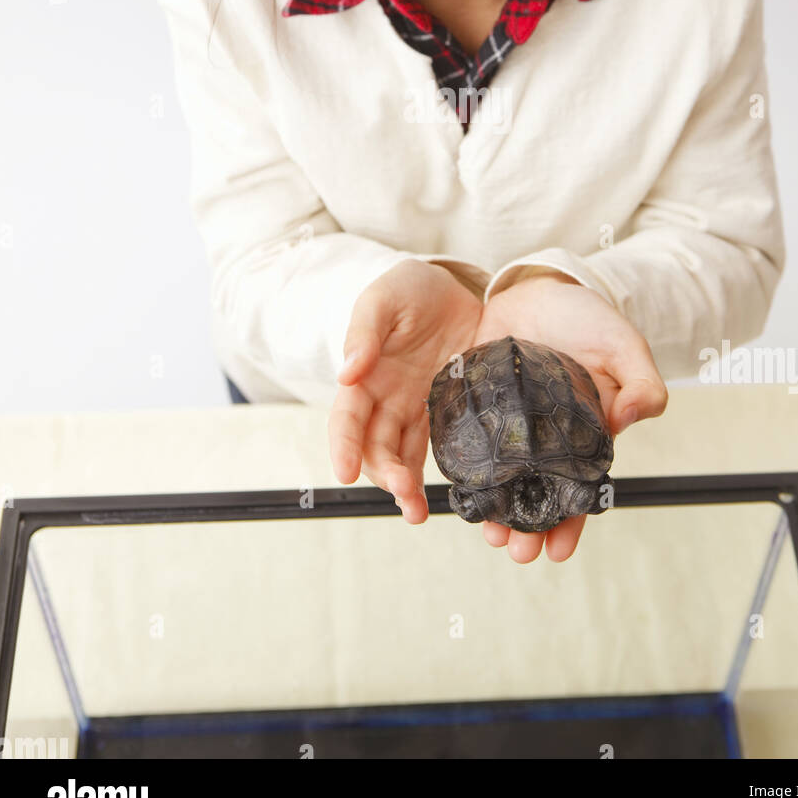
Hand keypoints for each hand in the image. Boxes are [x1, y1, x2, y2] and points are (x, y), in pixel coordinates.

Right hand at [329, 260, 482, 523]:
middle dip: (384, 474)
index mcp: (364, 376)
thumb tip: (347, 374)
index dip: (343, 446)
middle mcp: (385, 399)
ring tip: (418, 513)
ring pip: (405, 455)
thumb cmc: (410, 288)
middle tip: (403, 494)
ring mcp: (416, 406)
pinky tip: (454, 488)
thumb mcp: (384, 299)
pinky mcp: (447, 409)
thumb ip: (364, 332)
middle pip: (376, 447)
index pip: (346, 419)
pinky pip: (439, 445)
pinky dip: (441, 469)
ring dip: (407, 485)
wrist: (453, 285)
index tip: (344, 473)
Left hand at [470, 272, 667, 563]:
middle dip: (526, 528)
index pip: (579, 490)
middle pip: (534, 494)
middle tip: (515, 552)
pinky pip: (465, 442)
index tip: (557, 553)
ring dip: (492, 509)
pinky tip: (455, 489)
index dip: (571, 522)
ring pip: (498, 479)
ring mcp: (505, 424)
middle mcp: (542, 439)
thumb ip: (642, 382)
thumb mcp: (623, 346)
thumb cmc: (588, 319)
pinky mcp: (474, 403)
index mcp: (582, 435)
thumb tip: (633, 418)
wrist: (539, 286)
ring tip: (486, 533)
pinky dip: (462, 468)